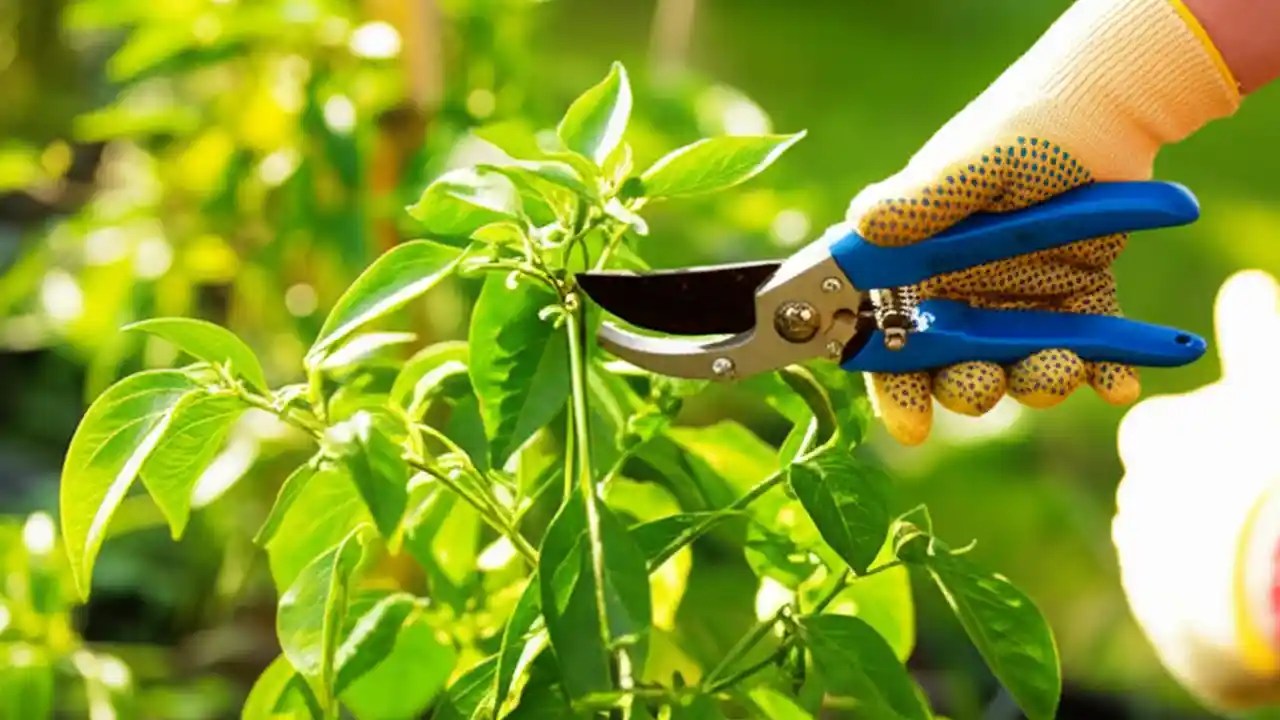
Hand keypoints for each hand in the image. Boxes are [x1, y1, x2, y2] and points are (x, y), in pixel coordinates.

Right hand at [846, 0, 1237, 444]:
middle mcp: (959, 291)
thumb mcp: (968, 166)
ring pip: (1016, 366)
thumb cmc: (1022, 128)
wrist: (1102, 107)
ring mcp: (1017, 300)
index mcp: (916, 264)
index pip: (890, 339)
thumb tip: (863, 225)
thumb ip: (921, 201)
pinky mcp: (1076, 299)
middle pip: (951, 367)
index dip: (896, 387)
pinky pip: (1084, 347)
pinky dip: (1104, 371)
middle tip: (987, 383)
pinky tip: (1118, 384)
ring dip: (1036, 381)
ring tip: (1063, 368)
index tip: (914, 426)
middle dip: (968, 388)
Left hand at [1114, 270, 1279, 709]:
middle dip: (1210, 491)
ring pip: (1184, 552)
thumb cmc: (1276, 468)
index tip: (1244, 440)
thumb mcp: (1273, 387)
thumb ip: (1256, 335)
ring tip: (1264, 546)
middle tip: (1262, 494)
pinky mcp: (1185, 644)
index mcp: (1158, 436)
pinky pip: (1200, 616)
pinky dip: (1226, 607)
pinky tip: (1261, 595)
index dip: (1206, 430)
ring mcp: (1158, 574)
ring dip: (1213, 548)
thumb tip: (1243, 285)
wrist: (1277, 586)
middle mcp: (1141, 502)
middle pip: (1171, 490)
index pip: (1165, 425)